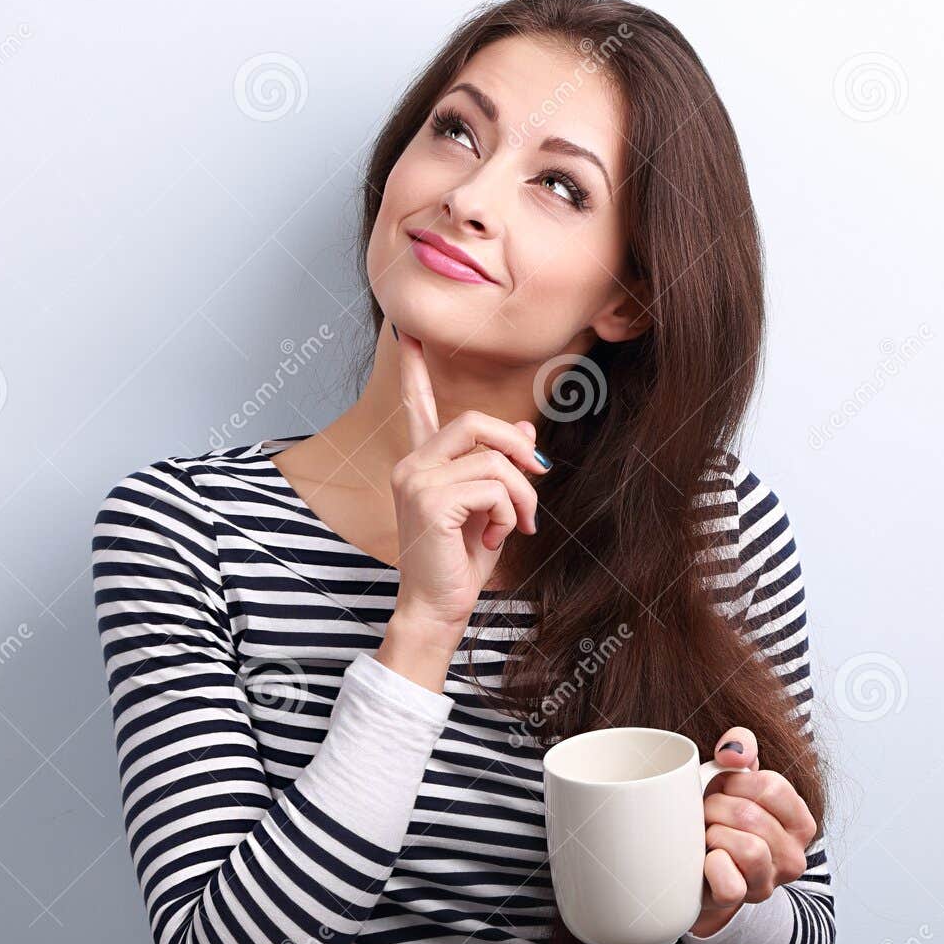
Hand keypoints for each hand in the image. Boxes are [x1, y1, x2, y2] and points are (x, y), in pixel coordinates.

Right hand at [389, 321, 549, 629]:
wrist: (438, 608)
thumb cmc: (460, 563)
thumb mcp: (490, 509)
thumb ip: (500, 469)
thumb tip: (524, 431)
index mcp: (421, 464)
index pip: (418, 407)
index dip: (413, 371)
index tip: (405, 334)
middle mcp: (412, 466)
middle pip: (475, 423)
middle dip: (517, 449)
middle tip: (538, 477)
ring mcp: (417, 481)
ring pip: (494, 460)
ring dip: (521, 495)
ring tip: (517, 526)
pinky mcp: (431, 501)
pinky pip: (494, 487)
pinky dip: (510, 513)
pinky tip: (495, 538)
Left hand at [689, 725, 816, 938]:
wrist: (700, 872)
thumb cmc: (722, 819)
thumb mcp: (736, 779)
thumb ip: (741, 748)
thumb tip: (735, 751)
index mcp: (800, 822)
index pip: (772, 787)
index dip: (736, 782)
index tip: (723, 789)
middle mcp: (794, 856)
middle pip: (750, 815)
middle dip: (716, 807)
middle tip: (707, 814)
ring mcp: (770, 882)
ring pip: (746, 847)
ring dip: (713, 835)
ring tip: (708, 837)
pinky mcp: (744, 901)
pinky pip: (730, 884)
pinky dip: (712, 868)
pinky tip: (707, 862)